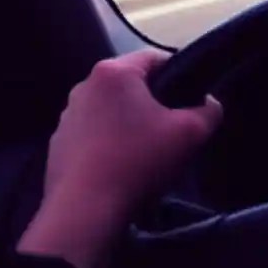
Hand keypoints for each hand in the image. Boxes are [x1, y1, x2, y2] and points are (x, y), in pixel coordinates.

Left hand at [18, 49, 222, 267]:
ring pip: (111, 111)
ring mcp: (67, 116)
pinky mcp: (58, 144)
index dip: (180, 76)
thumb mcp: (191, 134)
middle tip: (172, 131)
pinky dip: (108, 145)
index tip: (191, 102)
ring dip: (128, 125)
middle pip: (131, 86)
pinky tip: (120, 169)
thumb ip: (209, 111)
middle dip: (153, 103)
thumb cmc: (139, 160)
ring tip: (145, 154)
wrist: (86, 209)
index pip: (156, 58)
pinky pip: (92, 136)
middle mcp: (84, 86)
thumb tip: (208, 105)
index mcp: (114, 72)